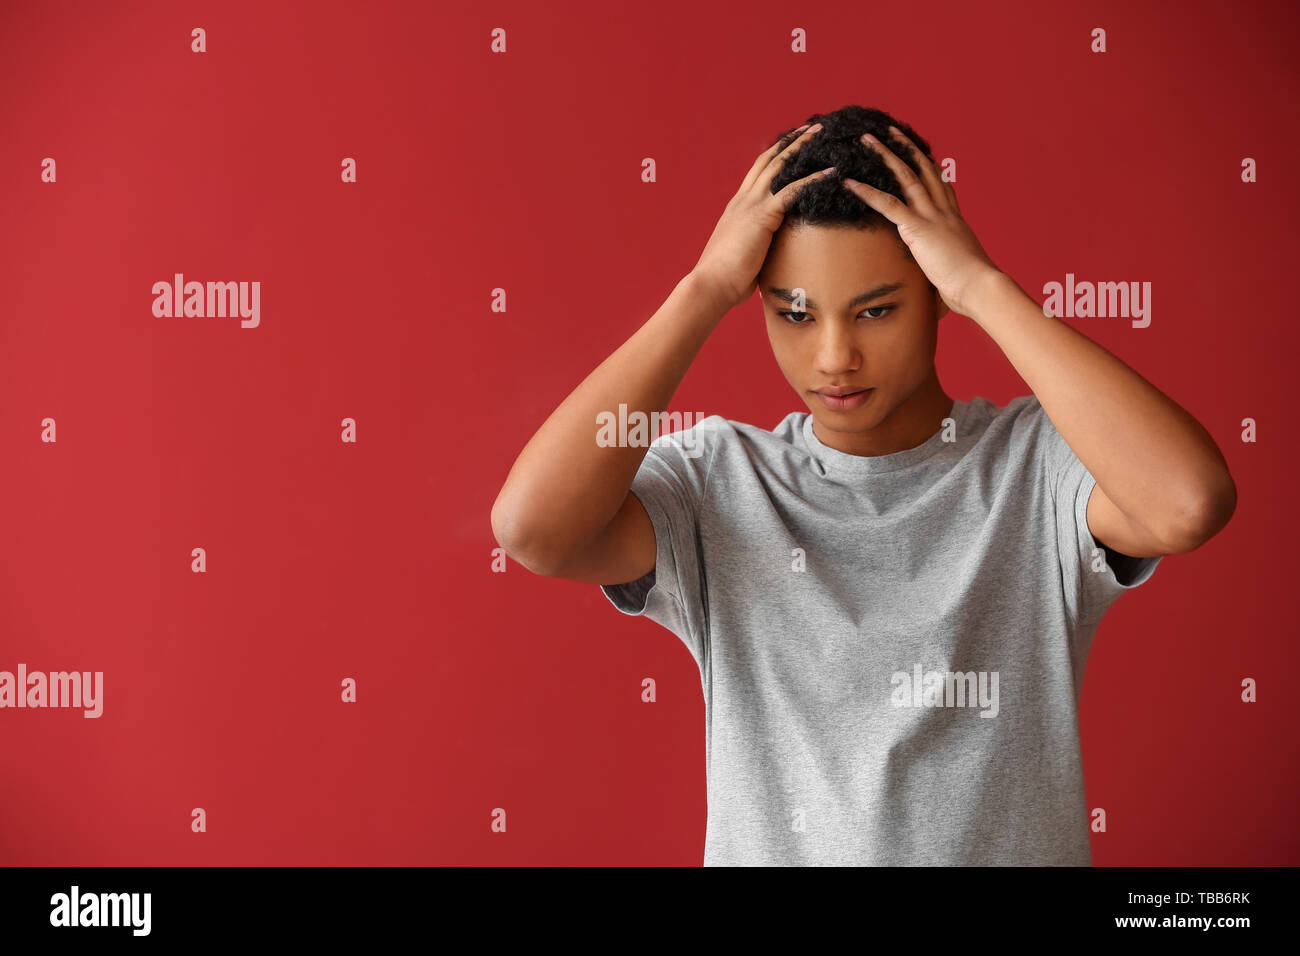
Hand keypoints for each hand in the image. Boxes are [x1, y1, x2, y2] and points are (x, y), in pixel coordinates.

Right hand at [690, 123, 837, 312]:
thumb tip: (766, 252)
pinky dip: (814, 179)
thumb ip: (754, 244)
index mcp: (737, 206)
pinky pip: (793, 191)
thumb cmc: (725, 277)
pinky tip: (831, 172)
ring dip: (801, 147)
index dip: (774, 156)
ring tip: (821, 133)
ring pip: (780, 166)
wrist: (711, 284)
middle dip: (790, 141)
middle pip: (769, 160)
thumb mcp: (741, 253)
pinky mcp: (762, 217)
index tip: (789, 144)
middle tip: (810, 127)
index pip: (758, 173)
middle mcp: (743, 199)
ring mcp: (752, 205)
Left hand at [844, 127, 1000, 316]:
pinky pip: (888, 204)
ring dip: (884, 156)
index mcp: (954, 219)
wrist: (979, 286)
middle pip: (923, 170)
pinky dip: (866, 192)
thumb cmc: (971, 286)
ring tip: (867, 139)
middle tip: (891, 130)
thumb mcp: (957, 269)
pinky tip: (849, 182)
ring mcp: (931, 216)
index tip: (920, 152)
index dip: (929, 166)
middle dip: (905, 148)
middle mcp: (944, 211)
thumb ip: (946, 265)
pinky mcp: (917, 228)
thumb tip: (942, 282)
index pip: (941, 185)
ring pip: (905, 177)